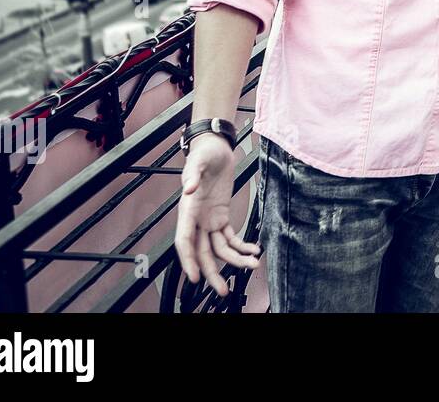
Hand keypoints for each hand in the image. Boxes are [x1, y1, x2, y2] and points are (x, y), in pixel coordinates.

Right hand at [174, 134, 259, 295]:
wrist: (216, 148)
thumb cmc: (204, 154)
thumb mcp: (197, 161)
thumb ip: (192, 174)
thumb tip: (189, 189)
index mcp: (188, 210)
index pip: (185, 241)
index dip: (188, 260)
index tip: (195, 277)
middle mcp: (197, 219)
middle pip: (202, 252)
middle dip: (212, 272)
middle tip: (222, 290)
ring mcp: (209, 220)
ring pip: (218, 249)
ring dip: (234, 260)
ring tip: (251, 266)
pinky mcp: (221, 216)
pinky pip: (230, 237)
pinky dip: (241, 246)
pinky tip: (253, 250)